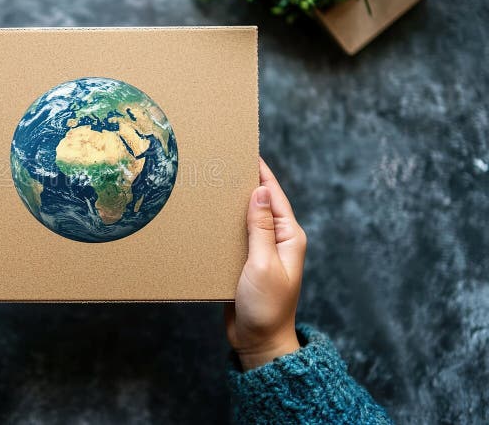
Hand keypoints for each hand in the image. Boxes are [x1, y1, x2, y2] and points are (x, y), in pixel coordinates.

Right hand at [225, 158, 306, 370]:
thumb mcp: (263, 264)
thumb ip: (260, 227)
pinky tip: (205, 219)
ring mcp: (261, 251)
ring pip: (244, 219)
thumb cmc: (266, 306)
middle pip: (259, 203)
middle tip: (219, 165)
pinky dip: (222, 226)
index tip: (245, 151)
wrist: (259, 342)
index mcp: (288, 236)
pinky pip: (234, 237)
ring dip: (229, 205)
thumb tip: (261, 190)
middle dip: (242, 184)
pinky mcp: (245, 262)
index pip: (274, 195)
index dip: (260, 172)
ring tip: (209, 186)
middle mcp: (277, 239)